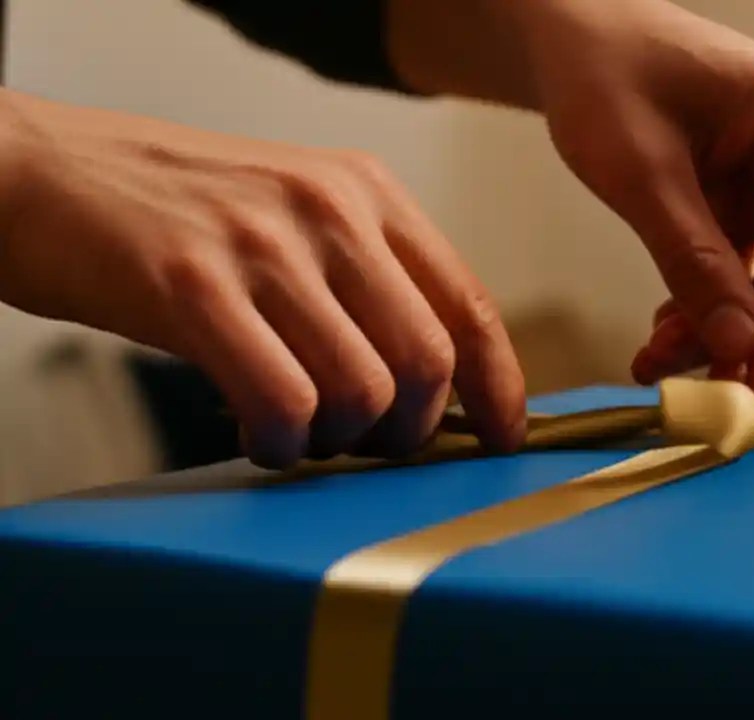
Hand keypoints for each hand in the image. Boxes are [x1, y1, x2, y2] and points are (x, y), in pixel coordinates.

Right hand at [0, 91, 525, 468]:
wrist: (40, 172)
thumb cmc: (173, 210)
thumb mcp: (294, 214)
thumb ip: (367, 279)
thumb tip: (432, 379)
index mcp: (367, 191)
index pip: (468, 305)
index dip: (500, 386)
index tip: (504, 437)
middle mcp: (329, 210)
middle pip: (427, 361)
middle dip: (410, 429)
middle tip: (370, 444)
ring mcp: (263, 245)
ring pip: (363, 390)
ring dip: (339, 440)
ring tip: (301, 433)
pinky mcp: (194, 286)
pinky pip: (283, 402)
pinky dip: (280, 442)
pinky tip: (259, 435)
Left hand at [463, 0, 753, 396]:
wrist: (573, 31)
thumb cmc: (604, 74)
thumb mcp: (640, 172)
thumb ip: (692, 260)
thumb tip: (739, 349)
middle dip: (752, 337)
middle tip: (712, 398)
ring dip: (716, 332)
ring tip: (657, 366)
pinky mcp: (746, 199)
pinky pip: (735, 271)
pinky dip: (700, 308)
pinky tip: (661, 339)